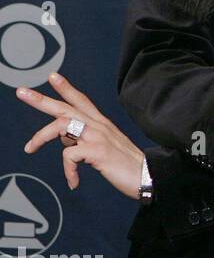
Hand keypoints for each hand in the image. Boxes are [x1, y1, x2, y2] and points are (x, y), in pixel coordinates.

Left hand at [16, 73, 144, 199]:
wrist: (147, 176)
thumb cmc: (127, 165)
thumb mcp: (105, 148)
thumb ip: (86, 139)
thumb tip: (66, 140)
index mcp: (102, 124)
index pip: (82, 100)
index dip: (66, 88)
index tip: (53, 76)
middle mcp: (99, 126)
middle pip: (65, 107)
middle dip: (41, 99)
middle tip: (21, 92)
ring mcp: (98, 137)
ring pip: (60, 126)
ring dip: (39, 136)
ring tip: (29, 148)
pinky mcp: (97, 151)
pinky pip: (69, 156)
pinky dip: (68, 171)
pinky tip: (74, 182)